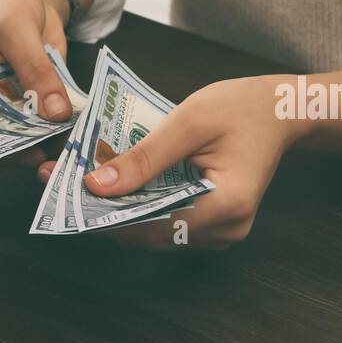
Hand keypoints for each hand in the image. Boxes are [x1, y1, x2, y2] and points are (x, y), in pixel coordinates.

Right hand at [0, 0, 92, 166]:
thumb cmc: (5, 0)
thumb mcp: (15, 28)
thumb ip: (34, 69)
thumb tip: (55, 111)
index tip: (11, 157)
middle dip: (22, 150)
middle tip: (46, 159)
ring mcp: (13, 102)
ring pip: (28, 133)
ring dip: (47, 142)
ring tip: (66, 150)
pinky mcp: (39, 98)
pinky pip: (50, 120)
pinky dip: (63, 127)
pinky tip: (78, 133)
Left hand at [38, 74, 306, 248]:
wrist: (280, 110)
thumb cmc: (241, 108)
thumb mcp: (188, 122)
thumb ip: (143, 157)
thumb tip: (97, 186)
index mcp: (227, 205)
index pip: (152, 227)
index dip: (106, 216)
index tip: (66, 196)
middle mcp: (226, 230)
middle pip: (149, 234)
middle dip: (104, 212)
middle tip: (61, 187)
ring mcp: (220, 232)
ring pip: (154, 232)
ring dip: (116, 210)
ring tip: (78, 184)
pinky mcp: (211, 224)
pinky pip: (165, 223)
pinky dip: (137, 206)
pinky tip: (111, 186)